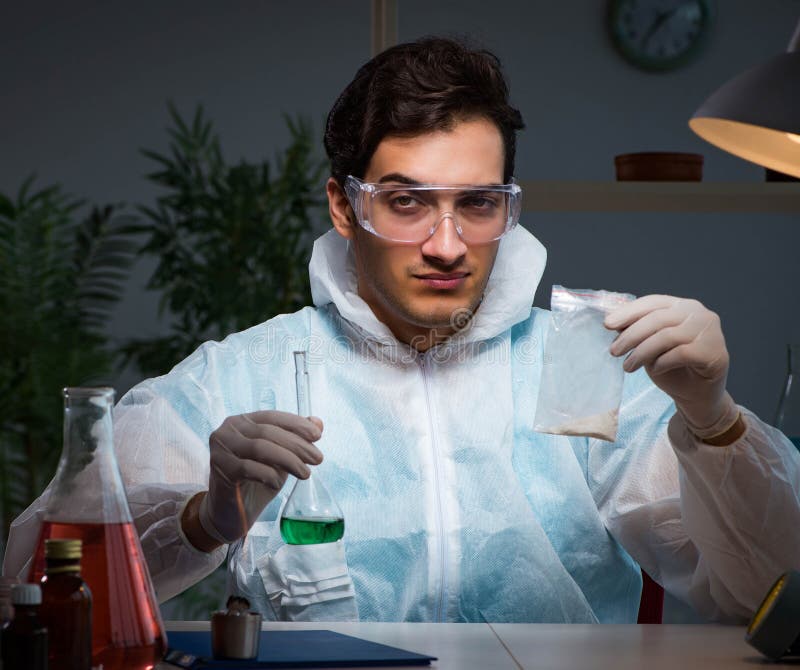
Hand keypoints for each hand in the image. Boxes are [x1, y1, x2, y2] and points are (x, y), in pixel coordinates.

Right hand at [198, 410, 323, 542]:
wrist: (231, 512)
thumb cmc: (256, 480)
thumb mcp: (280, 458)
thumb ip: (296, 439)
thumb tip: (318, 422)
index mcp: (243, 421)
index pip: (272, 416)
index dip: (296, 424)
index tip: (317, 436)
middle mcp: (229, 430)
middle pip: (268, 432)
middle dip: (297, 445)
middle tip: (317, 458)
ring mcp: (221, 448)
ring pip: (260, 448)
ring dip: (288, 460)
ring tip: (305, 473)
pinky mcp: (220, 468)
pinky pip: (248, 468)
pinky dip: (268, 474)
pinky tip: (278, 483)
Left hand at [604, 295, 738, 437]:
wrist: (696, 394)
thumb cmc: (672, 366)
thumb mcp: (648, 345)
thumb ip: (636, 330)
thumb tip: (612, 321)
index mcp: (683, 306)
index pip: (652, 302)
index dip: (628, 312)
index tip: (607, 324)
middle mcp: (700, 314)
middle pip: (657, 319)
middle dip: (631, 336)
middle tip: (613, 351)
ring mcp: (711, 331)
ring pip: (667, 336)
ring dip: (642, 352)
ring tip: (627, 366)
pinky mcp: (715, 352)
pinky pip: (681, 353)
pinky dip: (662, 362)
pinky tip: (654, 370)